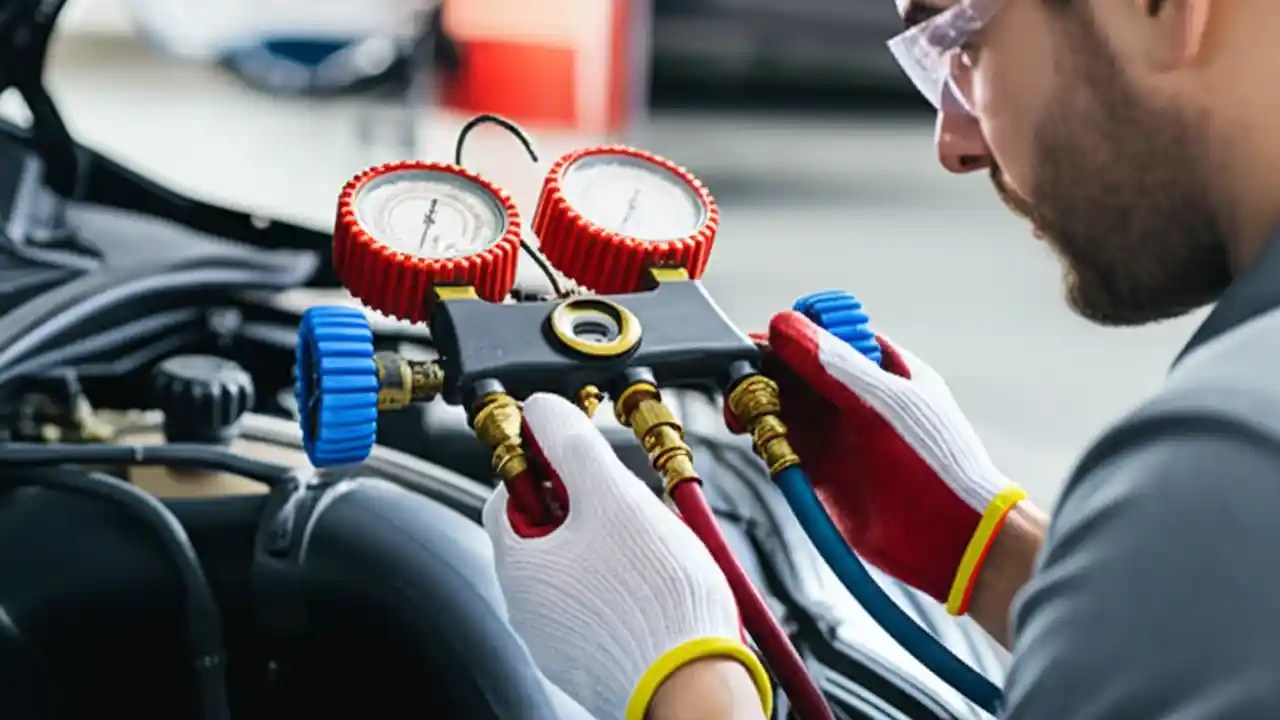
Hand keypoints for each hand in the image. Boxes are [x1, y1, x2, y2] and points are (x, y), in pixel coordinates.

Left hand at [483, 393, 772, 719]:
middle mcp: (529, 607)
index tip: (579, 455)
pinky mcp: (595, 661)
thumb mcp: (612, 495)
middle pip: (546, 531)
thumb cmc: (654, 598)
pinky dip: (625, 588)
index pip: (508, 492)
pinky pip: (601, 607)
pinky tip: (661, 587)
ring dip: (611, 548)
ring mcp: (560, 640)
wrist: (693, 688)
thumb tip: (541, 408)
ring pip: (577, 569)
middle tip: (631, 504)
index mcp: (520, 563)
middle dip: (588, 508)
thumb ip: (572, 443)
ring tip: (655, 548)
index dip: (544, 464)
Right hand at [742, 311, 1027, 615]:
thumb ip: (832, 365)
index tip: (762, 344)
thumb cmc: (936, 465)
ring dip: (760, 406)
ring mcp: (840, 433)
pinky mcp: (824, 470)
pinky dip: (766, 439)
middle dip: (764, 373)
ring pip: (784, 406)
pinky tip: (758, 439)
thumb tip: (784, 326)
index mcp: (880, 365)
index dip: (791, 336)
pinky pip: (784, 444)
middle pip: (795, 370)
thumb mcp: (882, 403)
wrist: (954, 540)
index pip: (826, 334)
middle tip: (740, 383)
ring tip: (743, 416)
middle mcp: (856, 395)